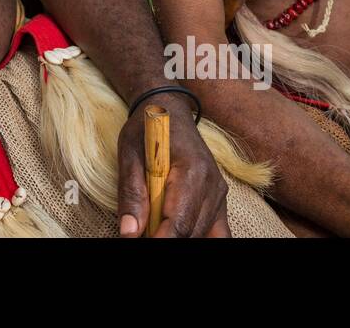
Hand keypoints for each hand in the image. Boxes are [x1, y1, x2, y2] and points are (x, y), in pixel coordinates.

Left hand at [116, 100, 229, 236]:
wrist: (170, 110)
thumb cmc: (147, 129)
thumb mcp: (129, 154)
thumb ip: (131, 194)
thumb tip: (129, 233)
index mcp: (192, 171)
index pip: (179, 222)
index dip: (159, 239)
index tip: (138, 240)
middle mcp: (213, 185)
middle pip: (192, 232)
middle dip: (166, 238)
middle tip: (140, 233)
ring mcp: (219, 194)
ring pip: (204, 234)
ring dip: (179, 236)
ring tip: (155, 228)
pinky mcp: (219, 200)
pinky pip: (217, 231)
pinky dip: (196, 235)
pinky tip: (178, 231)